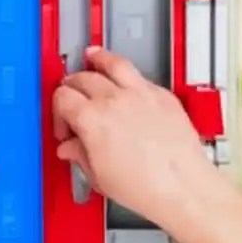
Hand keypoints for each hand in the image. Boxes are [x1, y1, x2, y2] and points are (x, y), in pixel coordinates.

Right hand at [52, 48, 217, 232]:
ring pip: (114, 63)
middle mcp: (115, 100)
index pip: (63, 97)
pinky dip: (128, 74)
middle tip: (73, 97)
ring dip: (99, 58)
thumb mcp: (100, 177)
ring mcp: (141, 94)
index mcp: (92, 119)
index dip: (58, 111)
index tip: (65, 126)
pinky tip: (126, 79)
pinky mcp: (163, 96)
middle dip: (72, 87)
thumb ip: (80, 155)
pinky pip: (141, 75)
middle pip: (83, 77)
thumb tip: (71, 148)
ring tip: (93, 55)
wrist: (183, 187)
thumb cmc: (146, 187)